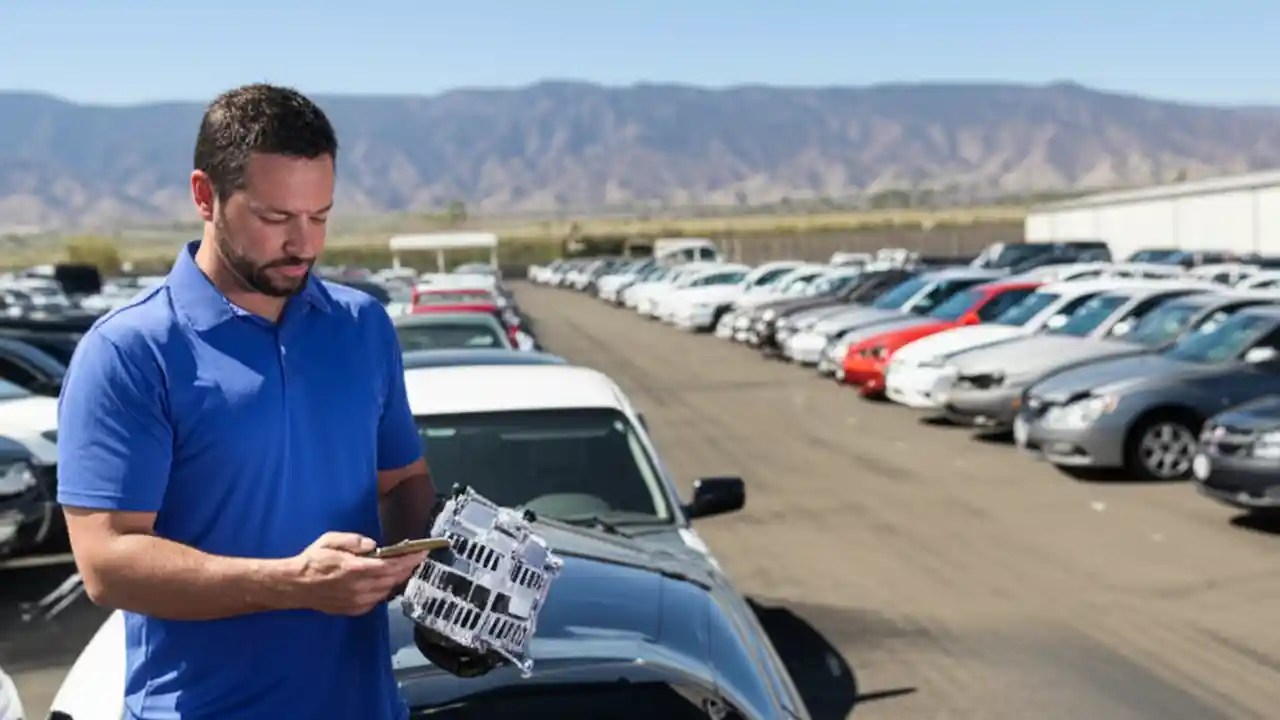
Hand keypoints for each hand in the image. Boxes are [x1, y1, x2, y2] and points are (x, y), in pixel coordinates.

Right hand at [287, 532, 428, 615]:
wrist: (294, 586)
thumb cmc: (312, 560)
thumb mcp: (330, 540)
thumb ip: (353, 541)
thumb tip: (373, 545)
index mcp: (355, 569)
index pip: (391, 565)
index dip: (409, 559)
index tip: (422, 552)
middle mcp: (359, 588)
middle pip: (393, 579)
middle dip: (406, 568)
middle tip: (414, 558)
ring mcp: (357, 601)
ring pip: (386, 591)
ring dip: (396, 579)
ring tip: (400, 568)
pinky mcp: (353, 610)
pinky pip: (376, 600)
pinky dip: (383, 590)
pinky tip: (382, 582)